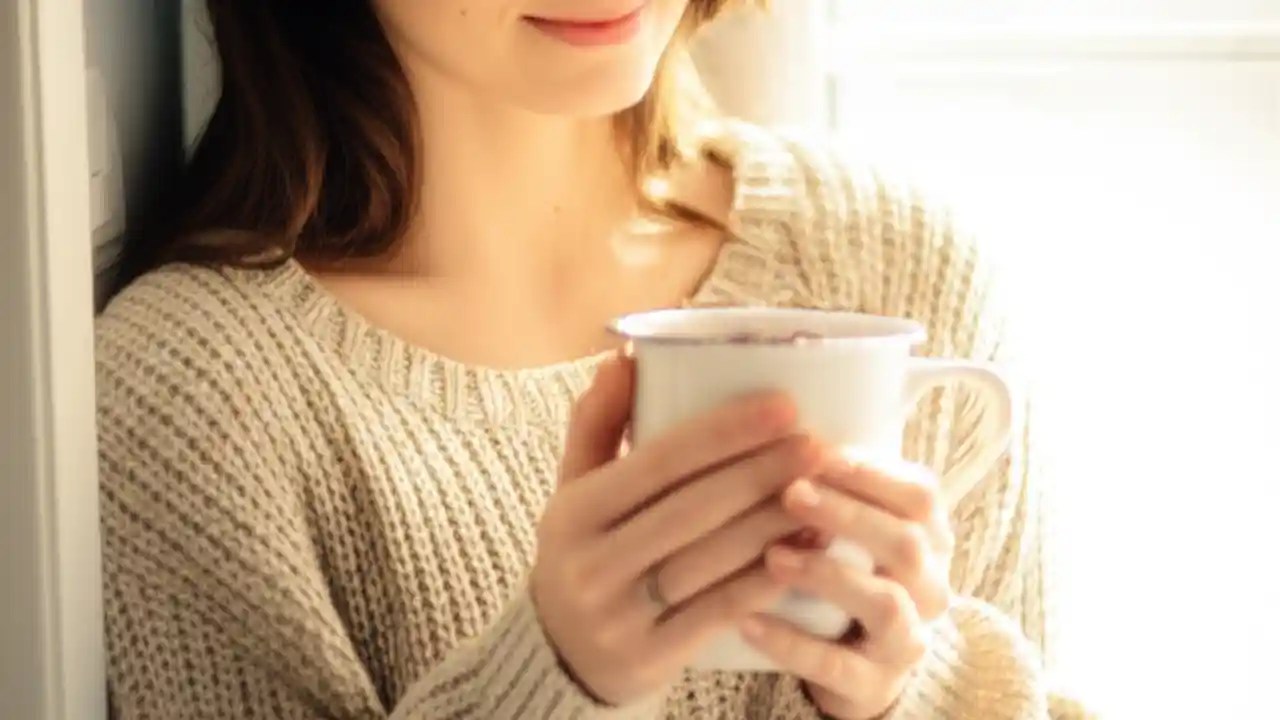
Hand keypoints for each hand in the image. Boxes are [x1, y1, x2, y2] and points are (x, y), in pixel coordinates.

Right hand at [532, 356, 823, 705]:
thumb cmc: (582, 552)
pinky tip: (806, 551)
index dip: (724, 432)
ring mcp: (620, 615)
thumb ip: (596, 424)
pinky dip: (767, 578)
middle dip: (761, 473)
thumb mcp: (574, 490)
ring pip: (712, 561)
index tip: (783, 405)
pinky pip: (721, 611)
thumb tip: (625, 356)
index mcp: (573, 512)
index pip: (656, 462)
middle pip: (691, 509)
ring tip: (824, 495)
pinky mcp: (651, 656)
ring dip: (774, 524)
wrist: (559, 654)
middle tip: (818, 446)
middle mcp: (591, 564)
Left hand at [741, 460, 953, 719]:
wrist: (860, 666)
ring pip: (885, 603)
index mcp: (928, 535)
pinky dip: (791, 643)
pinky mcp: (873, 685)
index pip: (919, 494)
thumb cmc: (848, 572)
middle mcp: (929, 586)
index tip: (819, 451)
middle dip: (848, 514)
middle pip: (906, 542)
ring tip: (773, 556)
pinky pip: (837, 666)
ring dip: (827, 574)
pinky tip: (748, 622)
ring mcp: (906, 638)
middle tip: (791, 493)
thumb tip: (771, 420)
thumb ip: (833, 485)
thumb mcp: (852, 527)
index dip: (872, 472)